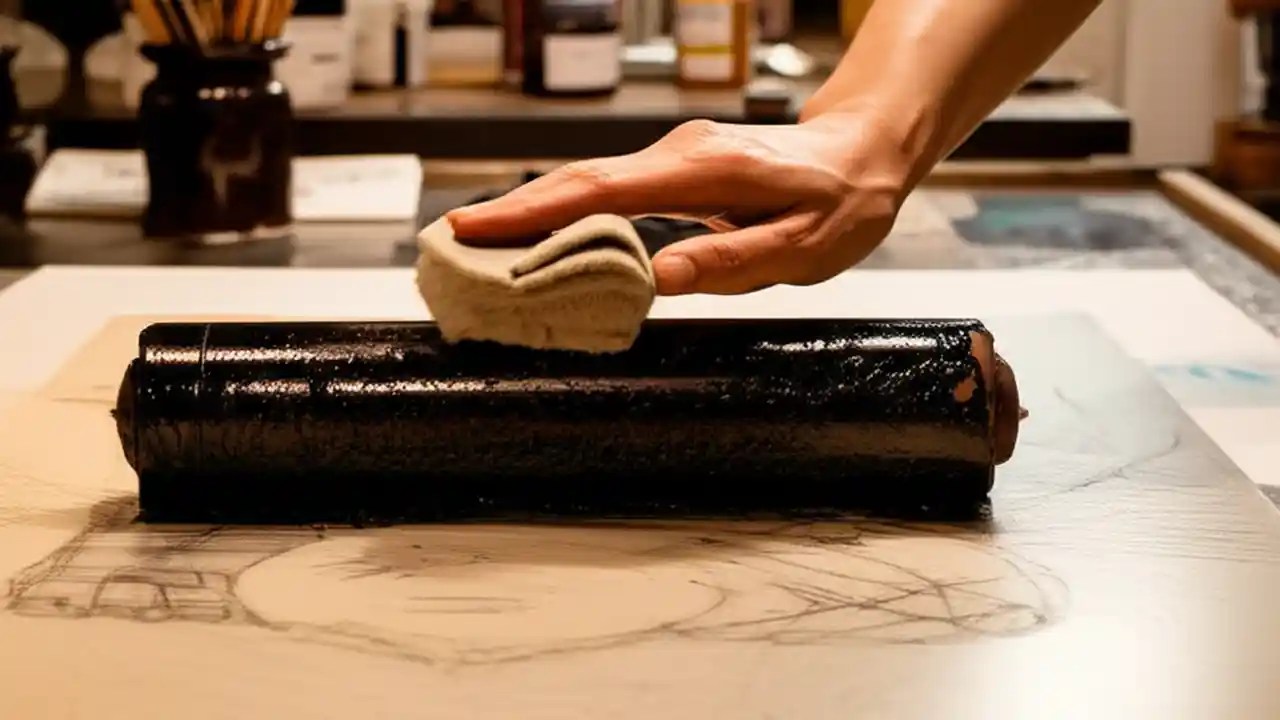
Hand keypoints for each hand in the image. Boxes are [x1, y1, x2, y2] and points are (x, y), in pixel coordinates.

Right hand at [444, 111, 915, 294]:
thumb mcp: (804, 246)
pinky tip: (538, 241)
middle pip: (577, 182)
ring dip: (531, 215)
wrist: (863, 153)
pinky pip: (606, 192)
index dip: (535, 210)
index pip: (602, 189)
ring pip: (586, 186)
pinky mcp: (671, 172)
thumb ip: (732, 261)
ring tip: (477, 251)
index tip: (477, 228)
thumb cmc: (840, 201)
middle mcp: (677, 155)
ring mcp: (671, 159)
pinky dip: (565, 214)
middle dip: (510, 213)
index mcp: (705, 171)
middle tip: (450, 247)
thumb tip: (659, 278)